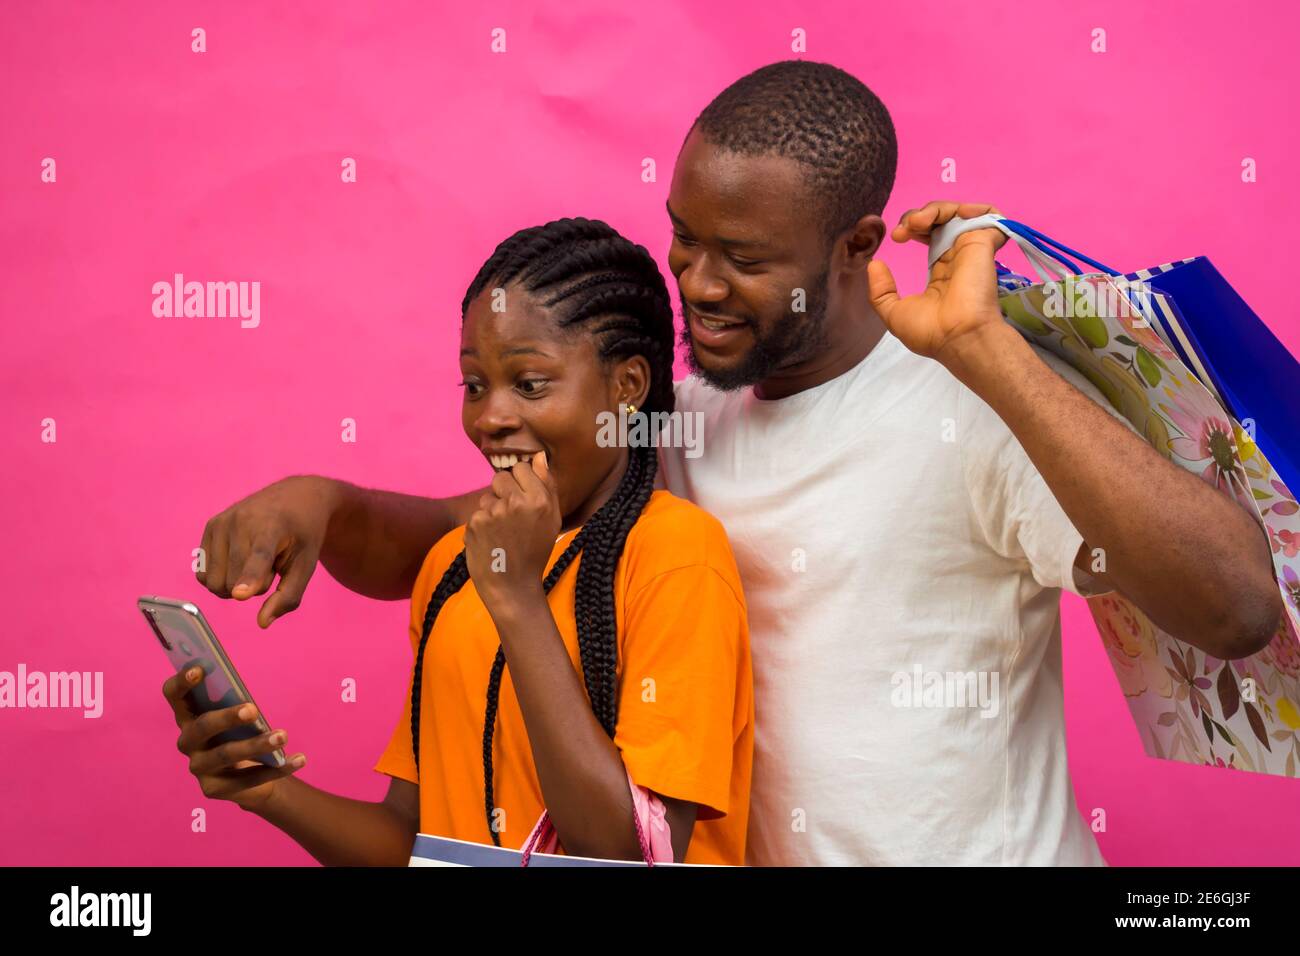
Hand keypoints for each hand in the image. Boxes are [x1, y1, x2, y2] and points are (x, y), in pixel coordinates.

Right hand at [162, 664, 305, 811]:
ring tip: (283, 736)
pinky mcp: (214, 790)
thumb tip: (249, 699)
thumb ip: (236, 703)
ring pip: (226, 754)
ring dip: (257, 744)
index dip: (182, 682)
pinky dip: (278, 768)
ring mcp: (198, 767)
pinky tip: (299, 759)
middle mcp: (187, 742)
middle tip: (252, 710)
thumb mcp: (238, 717)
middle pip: (201, 727)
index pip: (174, 696)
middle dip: (226, 717)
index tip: (200, 669)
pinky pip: (249, 779)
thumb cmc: (241, 734)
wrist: (250, 777)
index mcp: (188, 716)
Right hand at [197, 476, 341, 627]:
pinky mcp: (210, 526)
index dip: (249, 578)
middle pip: (233, 583)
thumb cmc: (304, 536)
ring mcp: (222, 522)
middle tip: (271, 565)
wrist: (296, 497)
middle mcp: (242, 521)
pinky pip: (202, 573)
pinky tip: (238, 560)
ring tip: (255, 561)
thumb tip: (262, 623)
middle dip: (253, 587)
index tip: (240, 595)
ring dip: (234, 584)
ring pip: (213, 582)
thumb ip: (288, 596)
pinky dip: (219, 577)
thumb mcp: (306, 565)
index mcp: (273, 527)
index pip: (259, 557)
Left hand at [463, 452, 561, 611]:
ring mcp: (493, 512)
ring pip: (487, 496)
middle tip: (511, 516)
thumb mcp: (552, 519)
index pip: (522, 467)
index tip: (524, 498)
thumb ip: (547, 485)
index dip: (522, 482)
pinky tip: (491, 541)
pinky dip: (481, 525)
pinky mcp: (474, 523)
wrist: (512, 586)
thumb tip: (539, 456)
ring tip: (502, 532)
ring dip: (492, 509)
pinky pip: (477, 513)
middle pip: (501, 477)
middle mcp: (516, 502)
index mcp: (539, 499)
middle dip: (504, 492)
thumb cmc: (535, 552)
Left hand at [867, 201, 1011, 365]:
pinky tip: (953, 215)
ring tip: (918, 222)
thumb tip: (875, 264)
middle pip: (941, 220)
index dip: (911, 228)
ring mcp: (972, 247)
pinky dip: (972, 206)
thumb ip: (881, 290)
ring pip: (958, 211)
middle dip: (918, 215)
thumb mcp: (894, 313)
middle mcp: (958, 255)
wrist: (958, 336)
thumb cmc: (930, 330)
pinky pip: (988, 212)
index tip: (897, 237)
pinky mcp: (985, 241)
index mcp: (941, 270)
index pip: (928, 236)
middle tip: (905, 228)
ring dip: (935, 209)